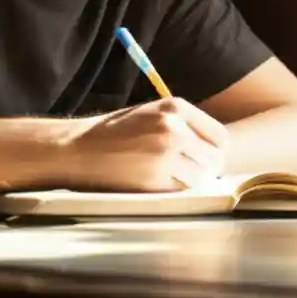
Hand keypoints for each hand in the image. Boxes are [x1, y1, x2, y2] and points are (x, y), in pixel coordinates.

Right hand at [61, 97, 227, 191]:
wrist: (77, 148)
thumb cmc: (112, 132)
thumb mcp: (150, 113)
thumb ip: (181, 124)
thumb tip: (210, 148)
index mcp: (175, 107)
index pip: (219, 136)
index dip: (215, 151)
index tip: (206, 159)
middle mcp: (174, 128)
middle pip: (214, 159)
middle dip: (205, 169)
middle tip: (189, 173)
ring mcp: (165, 153)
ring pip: (200, 177)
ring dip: (190, 181)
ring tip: (170, 177)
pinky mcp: (155, 177)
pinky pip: (181, 189)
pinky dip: (175, 190)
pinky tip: (158, 183)